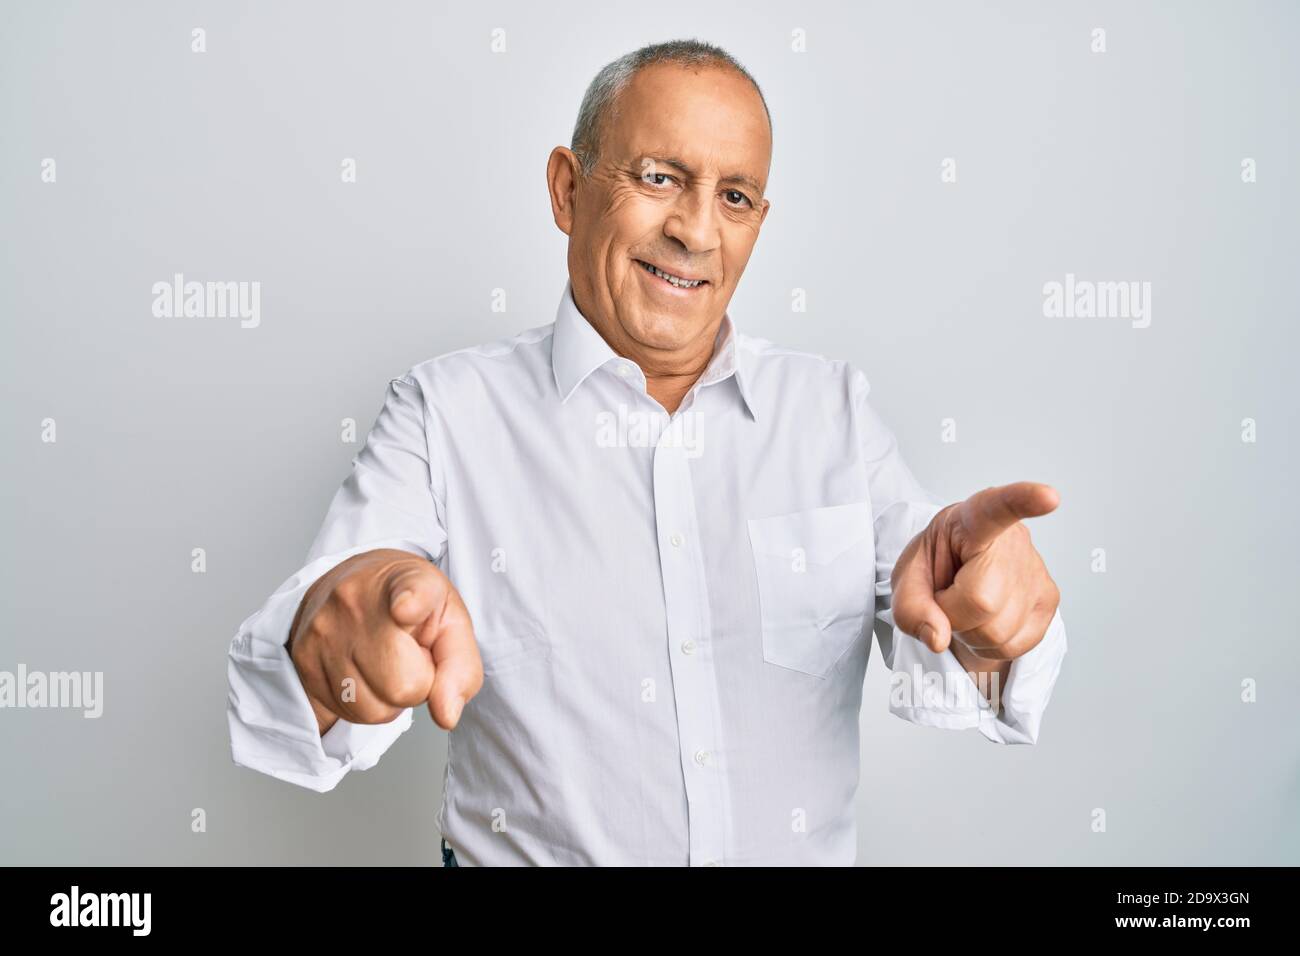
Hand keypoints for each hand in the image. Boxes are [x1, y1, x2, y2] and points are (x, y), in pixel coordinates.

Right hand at [287, 549, 482, 734]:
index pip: (412, 593)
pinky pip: (344, 712)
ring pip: (370, 709)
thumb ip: (461, 669)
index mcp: (407, 582)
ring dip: (387, 699)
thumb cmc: (411, 605)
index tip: (406, 609)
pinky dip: (362, 703)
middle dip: (416, 686)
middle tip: (410, 657)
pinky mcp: (303, 657)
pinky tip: (364, 672)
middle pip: (400, 687)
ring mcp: (324, 630)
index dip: (412, 603)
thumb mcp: (451, 623)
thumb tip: (446, 715)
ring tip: (386, 664)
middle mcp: (356, 601)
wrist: (356, 581)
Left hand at [890, 482, 1060, 660]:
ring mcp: (1036, 571)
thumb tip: (939, 639)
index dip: (1023, 501)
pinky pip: (1013, 646)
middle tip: (947, 596)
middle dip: (952, 615)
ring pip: (998, 633)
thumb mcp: (907, 579)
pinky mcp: (1049, 600)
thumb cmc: (936, 566)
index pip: (998, 508)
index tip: (1048, 496)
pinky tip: (985, 617)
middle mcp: (1013, 541)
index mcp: (973, 519)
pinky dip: (990, 644)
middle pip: (981, 602)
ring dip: (971, 632)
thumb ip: (909, 607)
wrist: (958, 573)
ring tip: (967, 605)